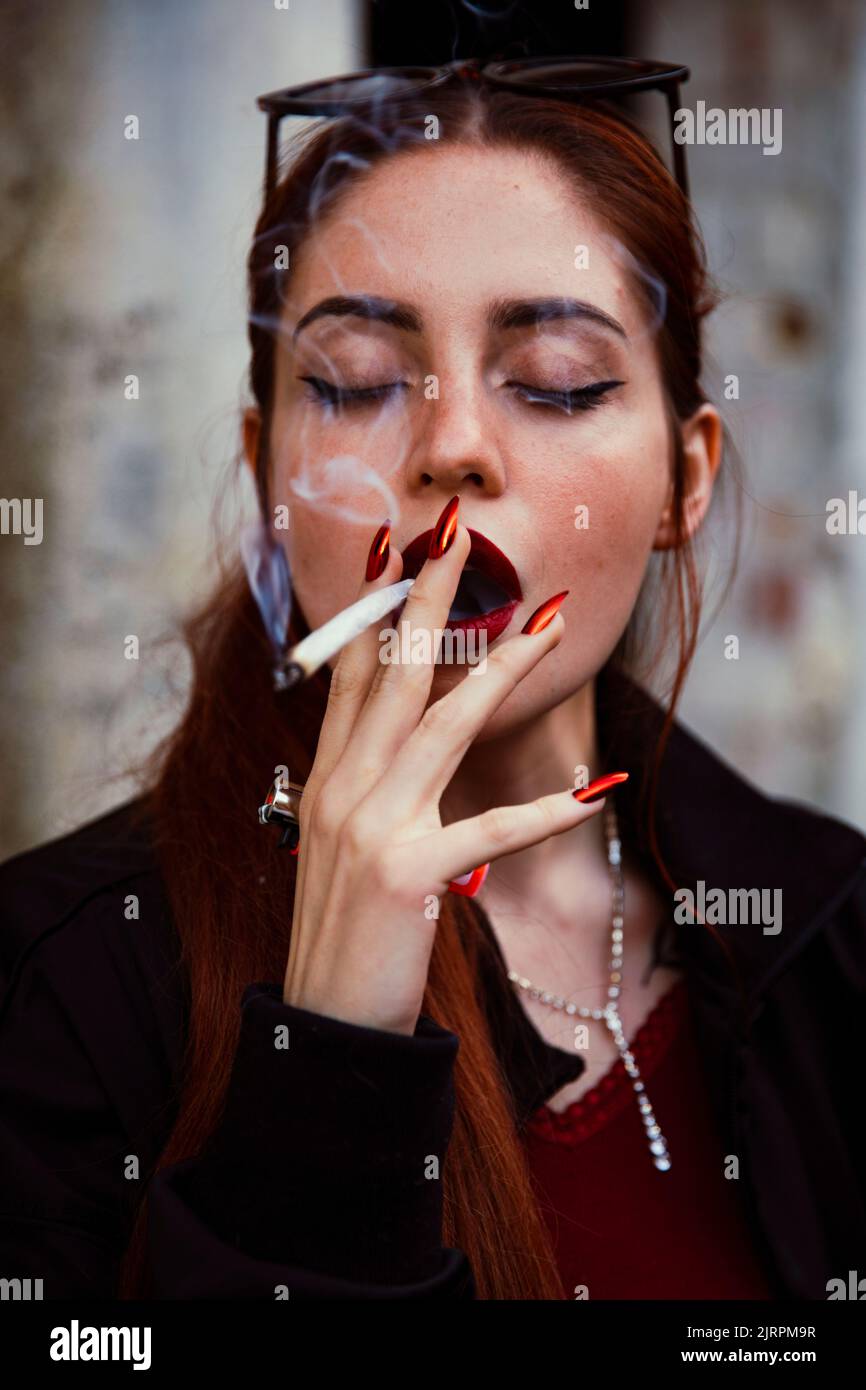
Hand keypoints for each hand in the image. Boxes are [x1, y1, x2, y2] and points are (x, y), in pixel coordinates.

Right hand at [282, 503, 607, 1034]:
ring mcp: (372, 827)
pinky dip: (544, 810)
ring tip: (548, 622)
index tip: (396, 551)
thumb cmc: (341, 932)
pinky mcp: (409, 876)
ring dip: (501, 668)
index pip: (349, 674)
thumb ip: (361, 787)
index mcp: (326, 777)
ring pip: (444, 727)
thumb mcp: (340, 845)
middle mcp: (341, 788)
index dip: (374, 609)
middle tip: (461, 537)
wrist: (322, 1022)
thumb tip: (388, 744)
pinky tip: (595, 788)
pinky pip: (489, 830)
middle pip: (392, 675)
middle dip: (430, 600)